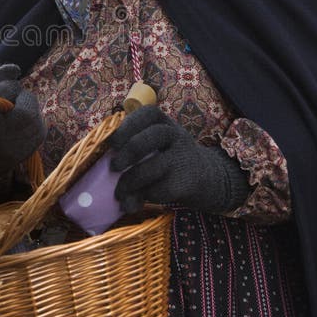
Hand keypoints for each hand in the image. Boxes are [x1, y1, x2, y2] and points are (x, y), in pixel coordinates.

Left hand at [109, 106, 248, 213]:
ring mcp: (184, 158)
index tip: (113, 143)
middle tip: (114, 167)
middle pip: (151, 137)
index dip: (128, 125)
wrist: (211, 179)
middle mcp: (177, 136)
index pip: (148, 114)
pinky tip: (136, 203)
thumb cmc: (173, 161)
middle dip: (128, 152)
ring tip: (120, 194)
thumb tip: (105, 167)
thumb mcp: (161, 145)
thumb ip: (138, 149)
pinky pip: (160, 189)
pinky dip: (144, 197)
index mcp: (166, 123)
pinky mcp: (187, 182)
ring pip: (153, 166)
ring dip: (130, 182)